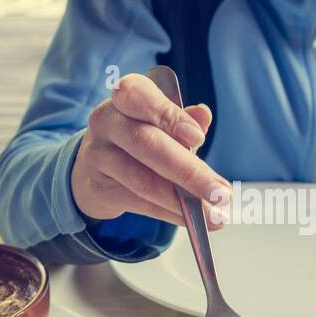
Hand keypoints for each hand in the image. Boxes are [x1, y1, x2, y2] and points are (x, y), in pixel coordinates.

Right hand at [70, 72, 230, 227]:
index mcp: (125, 96)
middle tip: (221, 193)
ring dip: (183, 201)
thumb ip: (182, 120)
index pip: (141, 97)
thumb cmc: (137, 138)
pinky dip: (170, 214)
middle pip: (147, 144)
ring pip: (143, 181)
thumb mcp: (159, 122)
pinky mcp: (98, 188)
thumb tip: (203, 115)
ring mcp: (98, 156)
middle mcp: (107, 122)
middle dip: (189, 172)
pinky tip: (192, 219)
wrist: (94, 168)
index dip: (170, 117)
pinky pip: (140, 203)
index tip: (198, 139)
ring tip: (215, 214)